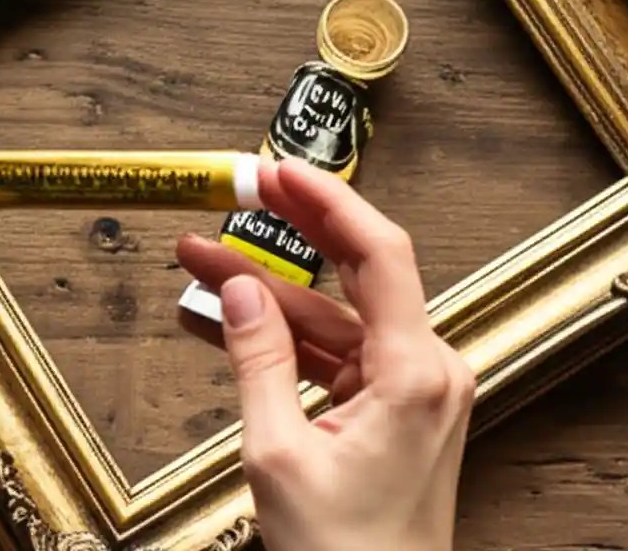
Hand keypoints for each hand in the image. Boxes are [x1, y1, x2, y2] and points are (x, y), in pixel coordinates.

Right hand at [176, 158, 474, 550]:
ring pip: (335, 320)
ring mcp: (414, 392)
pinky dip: (286, 343)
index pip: (378, 254)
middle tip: (239, 194)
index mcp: (416, 374)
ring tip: (199, 266)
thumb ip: (259, 362)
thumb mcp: (278, 455)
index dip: (327, 203)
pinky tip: (228, 324)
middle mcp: (428, 372)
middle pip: (356, 276)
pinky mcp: (395, 412)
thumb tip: (240, 292)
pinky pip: (336, 358)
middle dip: (291, 235)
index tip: (281, 172)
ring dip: (271, 297)